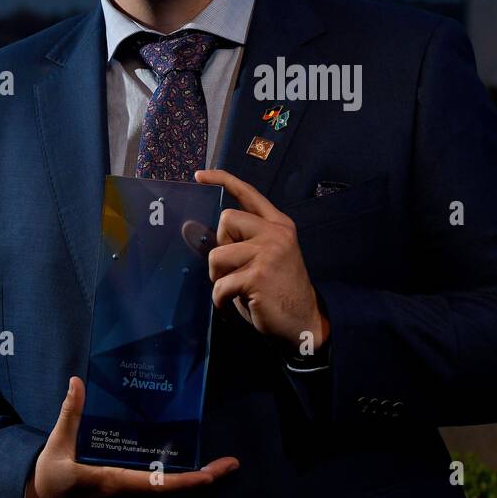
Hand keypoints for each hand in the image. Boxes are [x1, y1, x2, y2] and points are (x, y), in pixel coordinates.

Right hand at [24, 376, 238, 497]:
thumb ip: (71, 415)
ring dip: (194, 482)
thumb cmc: (49, 480)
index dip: (184, 481)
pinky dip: (177, 484)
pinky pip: (155, 493)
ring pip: (167, 495)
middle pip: (171, 492)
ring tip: (220, 465)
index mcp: (111, 482)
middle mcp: (126, 496)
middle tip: (230, 464)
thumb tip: (77, 383)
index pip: (155, 484)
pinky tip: (192, 470)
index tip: (209, 475)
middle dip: (202, 479)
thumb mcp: (57, 447)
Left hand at [193, 168, 329, 355]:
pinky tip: (233, 304)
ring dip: (218, 277)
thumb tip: (193, 230)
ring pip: (217, 255)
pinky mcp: (259, 275)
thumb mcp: (263, 257)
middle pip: (227, 219)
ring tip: (234, 289)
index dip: (222, 180)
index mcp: (278, 224)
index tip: (200, 176)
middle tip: (233, 269)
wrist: (303, 321)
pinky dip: (220, 299)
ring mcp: (269, 252)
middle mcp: (276, 233)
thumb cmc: (276, 291)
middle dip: (220, 246)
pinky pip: (221, 284)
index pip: (248, 193)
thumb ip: (239, 242)